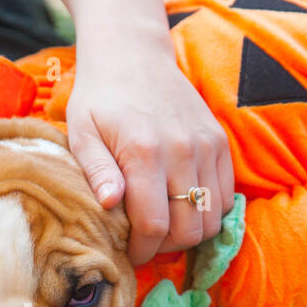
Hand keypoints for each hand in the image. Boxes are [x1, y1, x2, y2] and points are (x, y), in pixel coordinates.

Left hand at [67, 28, 234, 265]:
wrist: (133, 54)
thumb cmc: (99, 98)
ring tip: (163, 226)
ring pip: (211, 219)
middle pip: (188, 229)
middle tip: (145, 242)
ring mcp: (207, 146)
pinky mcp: (220, 142)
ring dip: (188, 233)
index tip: (128, 252)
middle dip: (164, 247)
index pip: (154, 225)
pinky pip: (225, 197)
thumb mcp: (81, 133)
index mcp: (144, 153)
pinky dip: (207, 213)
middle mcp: (182, 151)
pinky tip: (183, 208)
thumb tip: (110, 206)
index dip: (142, 250)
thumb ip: (96, 172)